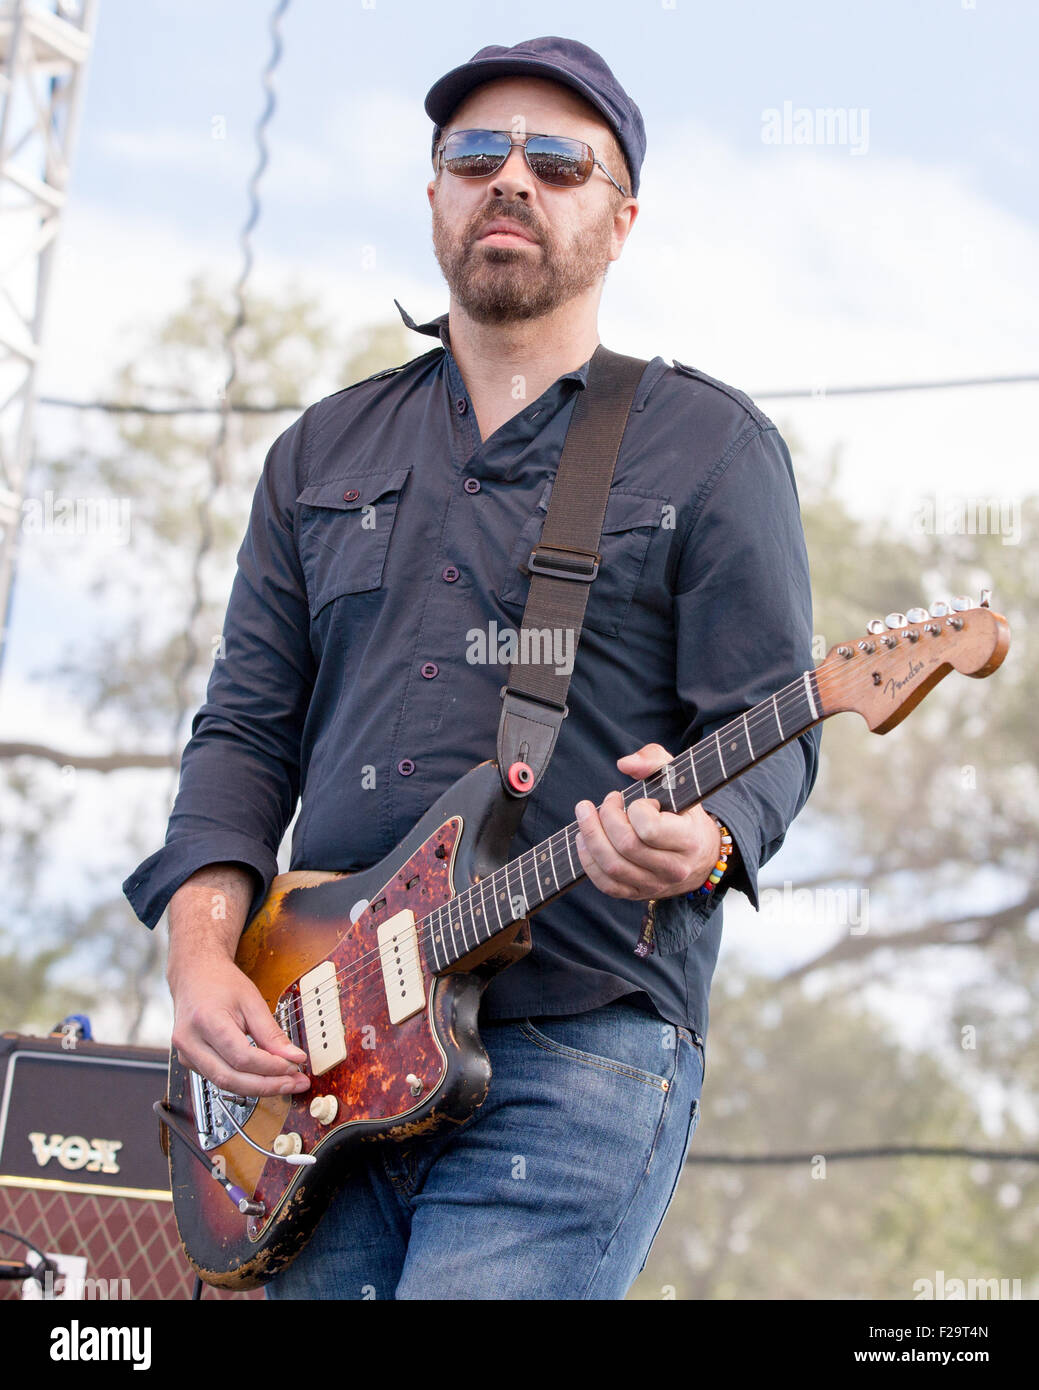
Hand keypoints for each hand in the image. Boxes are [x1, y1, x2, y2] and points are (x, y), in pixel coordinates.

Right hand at [169, 950, 310, 1098]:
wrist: (195, 975)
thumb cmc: (220, 983)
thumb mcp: (252, 1001)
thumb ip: (272, 1033)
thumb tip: (293, 1057)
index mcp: (206, 1021)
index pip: (242, 1057)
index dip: (271, 1067)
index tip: (294, 1066)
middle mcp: (190, 1041)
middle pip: (231, 1078)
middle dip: (267, 1085)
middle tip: (295, 1083)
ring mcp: (186, 1054)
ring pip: (224, 1084)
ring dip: (257, 1087)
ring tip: (285, 1082)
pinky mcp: (189, 1061)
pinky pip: (219, 1079)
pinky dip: (243, 1081)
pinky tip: (264, 1078)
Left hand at [573, 743, 721, 900]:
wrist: (701, 854)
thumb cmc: (684, 812)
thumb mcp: (678, 779)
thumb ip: (654, 760)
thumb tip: (624, 764)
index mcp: (688, 840)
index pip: (650, 829)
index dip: (635, 809)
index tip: (637, 800)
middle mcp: (674, 868)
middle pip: (625, 846)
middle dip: (606, 818)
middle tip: (607, 801)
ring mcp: (655, 884)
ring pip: (612, 867)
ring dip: (590, 837)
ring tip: (586, 816)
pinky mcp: (638, 893)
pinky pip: (607, 885)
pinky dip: (588, 862)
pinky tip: (583, 840)